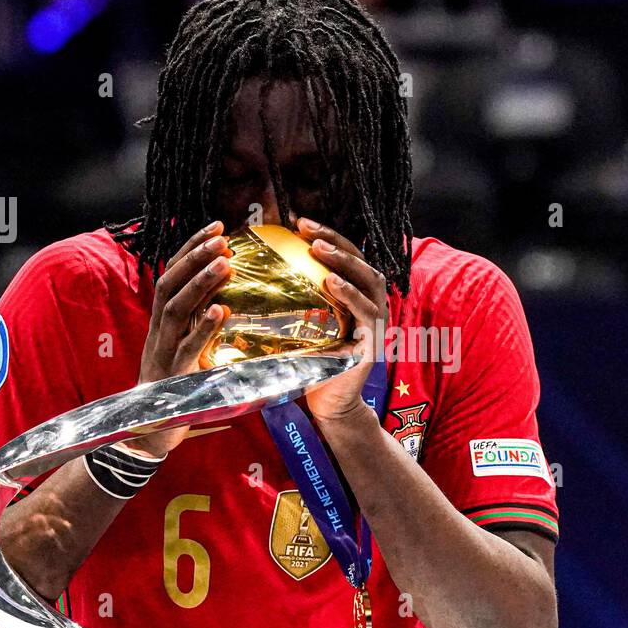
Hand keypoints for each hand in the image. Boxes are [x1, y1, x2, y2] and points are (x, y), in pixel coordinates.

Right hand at [129, 220, 232, 456]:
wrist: (146, 432)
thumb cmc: (174, 389)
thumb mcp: (185, 350)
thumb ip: (200, 327)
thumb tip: (230, 301)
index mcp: (161, 322)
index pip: (172, 274)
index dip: (191, 248)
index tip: (216, 226)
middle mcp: (158, 331)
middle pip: (170, 283)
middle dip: (195, 256)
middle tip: (223, 236)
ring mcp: (162, 352)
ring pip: (176, 309)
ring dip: (200, 283)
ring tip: (226, 263)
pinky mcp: (171, 376)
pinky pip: (187, 349)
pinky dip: (203, 328)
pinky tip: (221, 311)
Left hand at [296, 217, 388, 427]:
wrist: (328, 405)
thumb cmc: (309, 365)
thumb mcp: (299, 329)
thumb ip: (291, 304)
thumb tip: (252, 275)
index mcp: (354, 298)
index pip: (344, 258)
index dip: (325, 236)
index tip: (296, 222)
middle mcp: (370, 306)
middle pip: (360, 261)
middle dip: (335, 240)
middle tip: (306, 228)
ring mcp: (375, 324)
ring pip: (369, 281)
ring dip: (345, 261)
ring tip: (319, 249)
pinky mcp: (374, 343)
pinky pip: (366, 312)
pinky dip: (351, 294)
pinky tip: (331, 282)